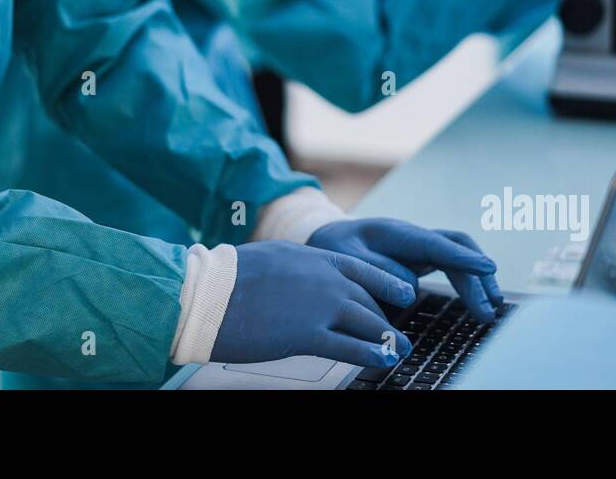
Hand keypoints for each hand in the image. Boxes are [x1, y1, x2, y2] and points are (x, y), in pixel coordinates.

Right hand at [212, 241, 416, 367]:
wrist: (209, 294)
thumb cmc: (230, 277)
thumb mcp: (275, 258)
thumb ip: (301, 268)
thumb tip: (309, 277)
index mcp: (315, 257)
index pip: (364, 269)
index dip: (388, 283)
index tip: (406, 292)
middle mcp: (325, 280)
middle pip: (368, 300)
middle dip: (387, 318)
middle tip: (398, 331)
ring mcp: (319, 308)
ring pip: (367, 323)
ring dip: (388, 338)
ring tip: (400, 348)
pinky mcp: (308, 336)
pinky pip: (351, 347)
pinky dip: (372, 354)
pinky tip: (382, 359)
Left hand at [307, 218, 502, 322]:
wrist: (330, 238)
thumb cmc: (337, 247)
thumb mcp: (347, 257)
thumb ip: (377, 270)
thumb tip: (409, 291)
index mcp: (397, 233)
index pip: (437, 244)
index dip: (463, 257)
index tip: (488, 268)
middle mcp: (415, 236)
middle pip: (455, 250)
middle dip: (475, 277)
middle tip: (488, 308)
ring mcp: (420, 247)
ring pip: (458, 256)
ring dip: (476, 280)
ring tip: (490, 309)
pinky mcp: (421, 258)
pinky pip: (451, 265)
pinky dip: (466, 281)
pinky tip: (477, 298)